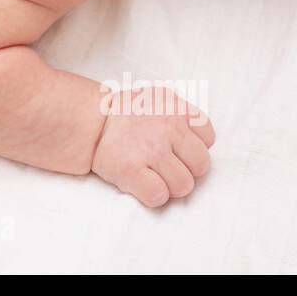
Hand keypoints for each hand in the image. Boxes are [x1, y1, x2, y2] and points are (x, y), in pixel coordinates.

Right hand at [90, 86, 214, 206]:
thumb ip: (179, 114)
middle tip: (165, 166)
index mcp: (176, 107)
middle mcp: (168, 127)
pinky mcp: (131, 170)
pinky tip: (141, 184)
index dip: (192, 147)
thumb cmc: (124, 115)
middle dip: (185, 170)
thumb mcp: (156, 99)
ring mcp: (151, 150)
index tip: (176, 148)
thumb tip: (197, 140)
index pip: (208, 137)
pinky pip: (159, 196)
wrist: (89, 121)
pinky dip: (152, 195)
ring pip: (183, 185)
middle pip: (201, 165)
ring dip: (170, 186)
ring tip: (152, 175)